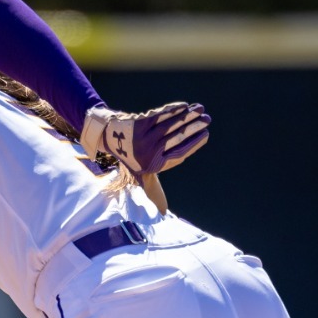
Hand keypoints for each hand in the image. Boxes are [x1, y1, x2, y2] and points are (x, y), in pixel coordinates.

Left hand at [80, 101, 211, 175]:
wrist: (109, 137)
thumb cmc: (129, 156)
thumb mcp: (138, 175)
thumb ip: (151, 187)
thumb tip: (161, 211)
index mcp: (153, 165)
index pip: (179, 154)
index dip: (194, 144)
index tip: (206, 134)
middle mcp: (149, 152)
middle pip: (177, 137)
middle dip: (195, 127)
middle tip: (208, 119)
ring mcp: (144, 137)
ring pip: (171, 124)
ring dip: (188, 115)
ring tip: (200, 109)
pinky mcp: (139, 123)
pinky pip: (160, 115)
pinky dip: (173, 109)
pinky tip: (185, 105)